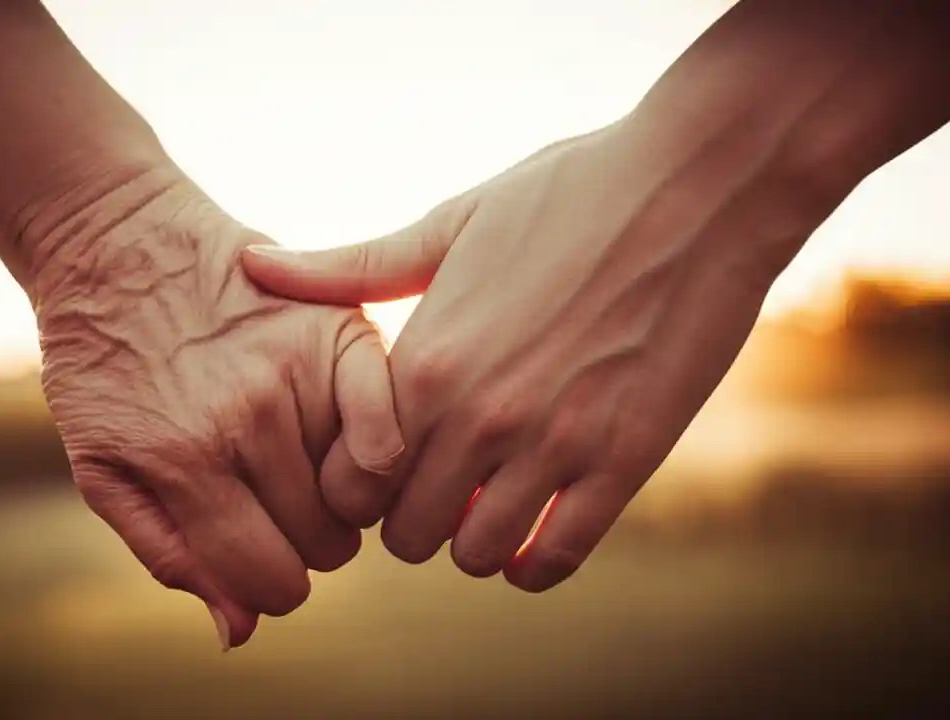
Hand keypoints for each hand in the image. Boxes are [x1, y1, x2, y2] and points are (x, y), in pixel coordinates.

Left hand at [29, 164, 401, 647]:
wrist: (113, 243)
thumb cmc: (102, 366)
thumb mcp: (101, 469)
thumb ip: (168, 554)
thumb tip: (241, 632)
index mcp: (183, 462)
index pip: (272, 580)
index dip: (272, 586)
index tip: (263, 556)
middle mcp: (248, 419)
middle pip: (327, 543)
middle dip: (305, 538)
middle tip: (278, 499)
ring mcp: (298, 370)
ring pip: (362, 491)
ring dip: (339, 491)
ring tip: (304, 458)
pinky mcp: (337, 329)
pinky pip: (393, 421)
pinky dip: (382, 443)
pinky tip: (348, 435)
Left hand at [243, 122, 809, 591]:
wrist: (695, 187)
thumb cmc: (564, 194)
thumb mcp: (448, 223)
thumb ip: (350, 267)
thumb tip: (254, 268)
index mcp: (425, 363)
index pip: (349, 486)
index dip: (360, 486)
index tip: (384, 464)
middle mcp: (479, 418)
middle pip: (405, 535)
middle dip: (412, 518)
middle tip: (436, 485)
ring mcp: (553, 447)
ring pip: (477, 556)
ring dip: (475, 539)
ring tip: (489, 498)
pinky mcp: (624, 463)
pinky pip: (557, 560)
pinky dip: (538, 560)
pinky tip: (540, 524)